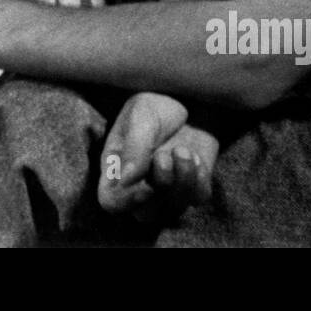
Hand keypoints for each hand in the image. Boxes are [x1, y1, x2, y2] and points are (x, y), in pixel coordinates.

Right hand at [98, 92, 217, 222]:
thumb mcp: (141, 115)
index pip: (111, 202)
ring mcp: (168, 188)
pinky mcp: (193, 185)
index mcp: (117, 167)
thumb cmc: (157, 105)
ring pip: (173, 208)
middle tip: (164, 156)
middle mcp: (140, 183)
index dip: (126, 202)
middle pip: (145, 213)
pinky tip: (196, 157)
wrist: (189, 97)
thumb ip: (135, 146)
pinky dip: (200, 179)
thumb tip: (127, 180)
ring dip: (181, 180)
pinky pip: (197, 197)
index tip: (146, 186)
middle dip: (159, 186)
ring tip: (183, 150)